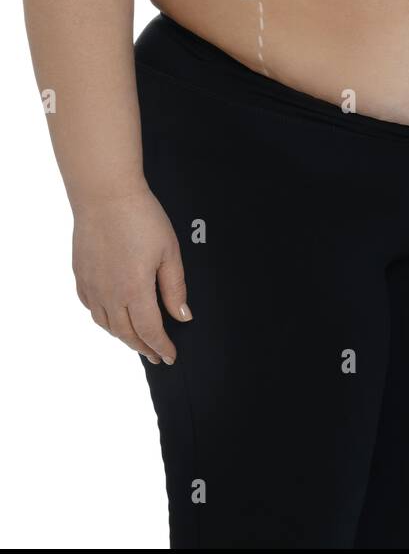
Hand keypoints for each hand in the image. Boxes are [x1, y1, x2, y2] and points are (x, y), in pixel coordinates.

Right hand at [71, 186, 189, 364]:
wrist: (105, 196)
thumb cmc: (142, 219)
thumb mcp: (170, 253)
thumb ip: (175, 289)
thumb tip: (182, 317)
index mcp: (134, 290)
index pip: (149, 330)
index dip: (161, 346)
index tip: (171, 357)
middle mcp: (109, 294)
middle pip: (126, 333)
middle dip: (144, 348)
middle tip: (157, 356)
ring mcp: (91, 286)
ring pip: (106, 324)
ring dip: (123, 337)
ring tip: (138, 342)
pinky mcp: (80, 276)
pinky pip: (91, 308)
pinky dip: (104, 320)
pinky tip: (113, 319)